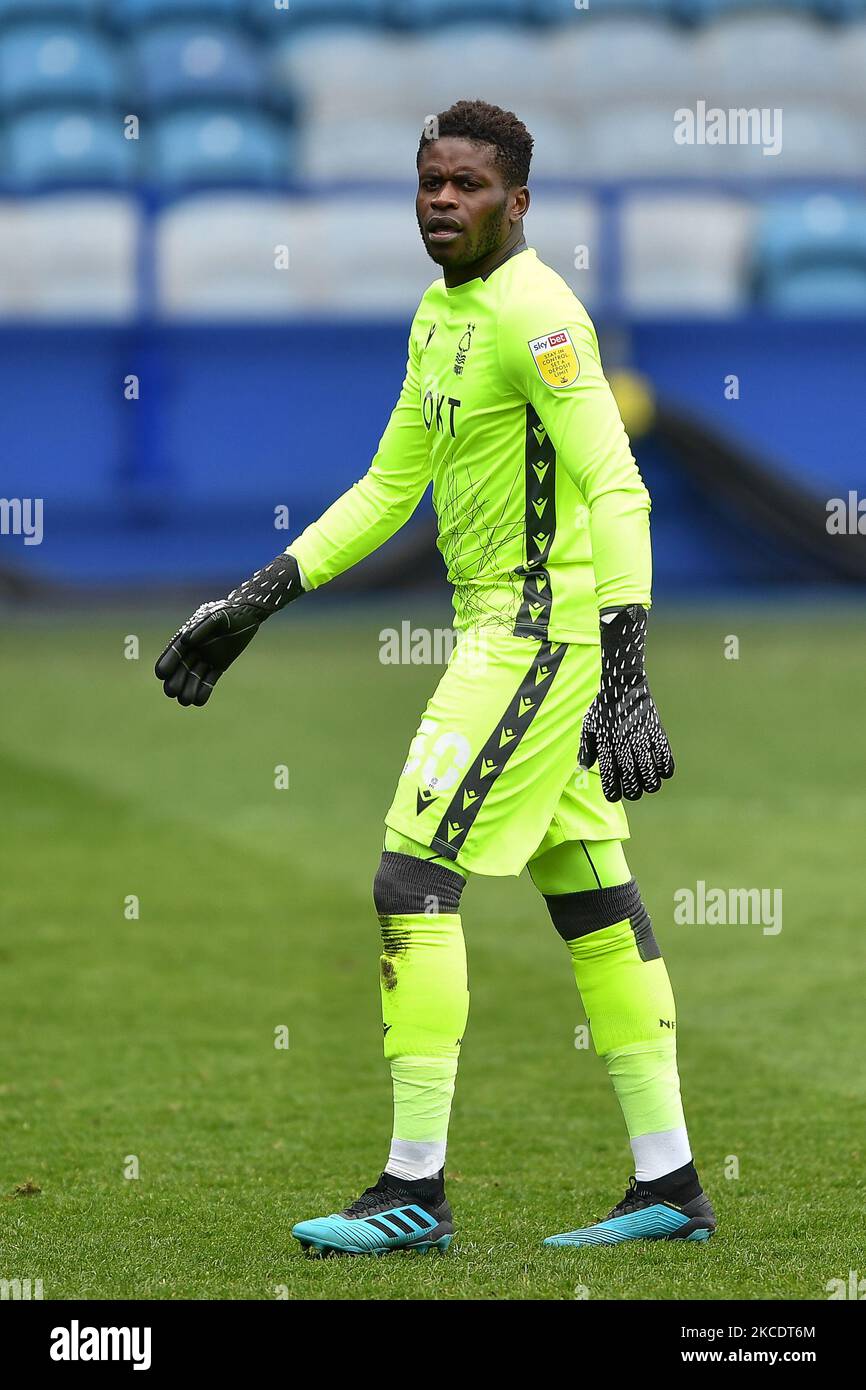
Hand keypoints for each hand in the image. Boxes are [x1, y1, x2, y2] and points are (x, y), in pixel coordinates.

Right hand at [155, 552, 302, 706]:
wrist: (248, 616)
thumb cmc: (229, 612)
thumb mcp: (216, 617)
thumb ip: (201, 628)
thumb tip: (185, 641)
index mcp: (188, 637)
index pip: (174, 652)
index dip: (166, 663)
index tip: (161, 674)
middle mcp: (194, 650)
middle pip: (181, 668)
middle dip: (175, 681)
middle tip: (172, 692)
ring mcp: (206, 658)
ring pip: (194, 677)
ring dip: (188, 689)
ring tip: (186, 701)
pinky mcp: (219, 666)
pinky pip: (209, 680)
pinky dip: (204, 690)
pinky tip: (199, 701)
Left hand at [578, 604, 674, 801]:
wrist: (623, 684)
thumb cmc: (603, 707)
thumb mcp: (588, 726)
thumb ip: (586, 747)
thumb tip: (585, 766)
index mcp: (606, 749)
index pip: (611, 784)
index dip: (613, 793)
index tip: (614, 792)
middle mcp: (624, 749)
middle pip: (633, 787)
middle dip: (633, 792)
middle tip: (633, 787)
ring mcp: (642, 742)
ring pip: (651, 780)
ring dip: (650, 784)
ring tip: (647, 778)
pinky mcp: (658, 735)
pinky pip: (667, 763)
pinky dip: (665, 770)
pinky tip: (659, 766)